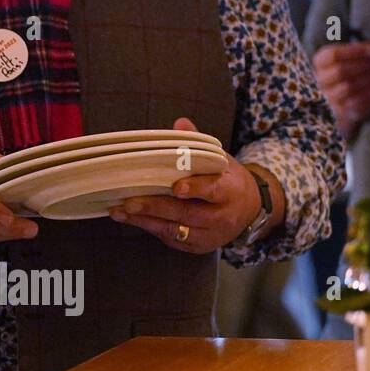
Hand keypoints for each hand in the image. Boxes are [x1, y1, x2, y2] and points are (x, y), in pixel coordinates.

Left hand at [108, 118, 272, 252]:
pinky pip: (172, 239)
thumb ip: (197, 144)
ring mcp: (210, 235)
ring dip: (145, 221)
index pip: (213, 190)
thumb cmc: (228, 181)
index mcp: (230, 191)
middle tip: (130, 202)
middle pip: (187, 213)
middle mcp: (222, 216)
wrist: (249, 209)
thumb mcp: (219, 160)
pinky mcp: (198, 246)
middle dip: (156, 207)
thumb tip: (180, 124)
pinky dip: (150, 228)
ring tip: (120, 211)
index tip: (176, 187)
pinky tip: (130, 218)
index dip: (195, 189)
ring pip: (175, 230)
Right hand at [312, 40, 369, 138]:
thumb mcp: (356, 55)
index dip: (355, 51)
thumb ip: (368, 48)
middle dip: (363, 66)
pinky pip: (355, 101)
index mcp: (320, 62)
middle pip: (339, 71)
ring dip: (368, 79)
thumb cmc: (353, 69)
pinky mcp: (340, 109)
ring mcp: (328, 96)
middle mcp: (320, 79)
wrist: (347, 95)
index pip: (332, 55)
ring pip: (347, 87)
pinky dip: (369, 91)